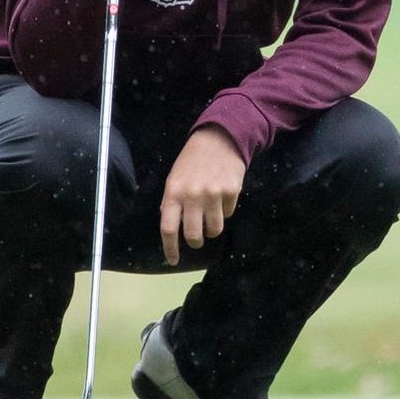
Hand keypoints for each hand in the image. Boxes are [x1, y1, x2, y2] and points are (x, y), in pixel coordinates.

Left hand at [160, 125, 244, 265]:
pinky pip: (228, 214)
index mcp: (174, 192)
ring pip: (214, 229)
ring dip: (212, 228)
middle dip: (195, 241)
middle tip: (197, 238)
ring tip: (210, 214)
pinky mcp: (231, 192)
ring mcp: (213, 195)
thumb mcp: (175, 178)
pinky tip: (221, 196)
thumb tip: (171, 228)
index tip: (173, 259)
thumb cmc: (192, 161)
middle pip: (193, 235)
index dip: (170, 248)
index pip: (168, 228)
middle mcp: (193, 195)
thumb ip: (172, 202)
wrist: (219, 139)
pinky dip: (224, 211)